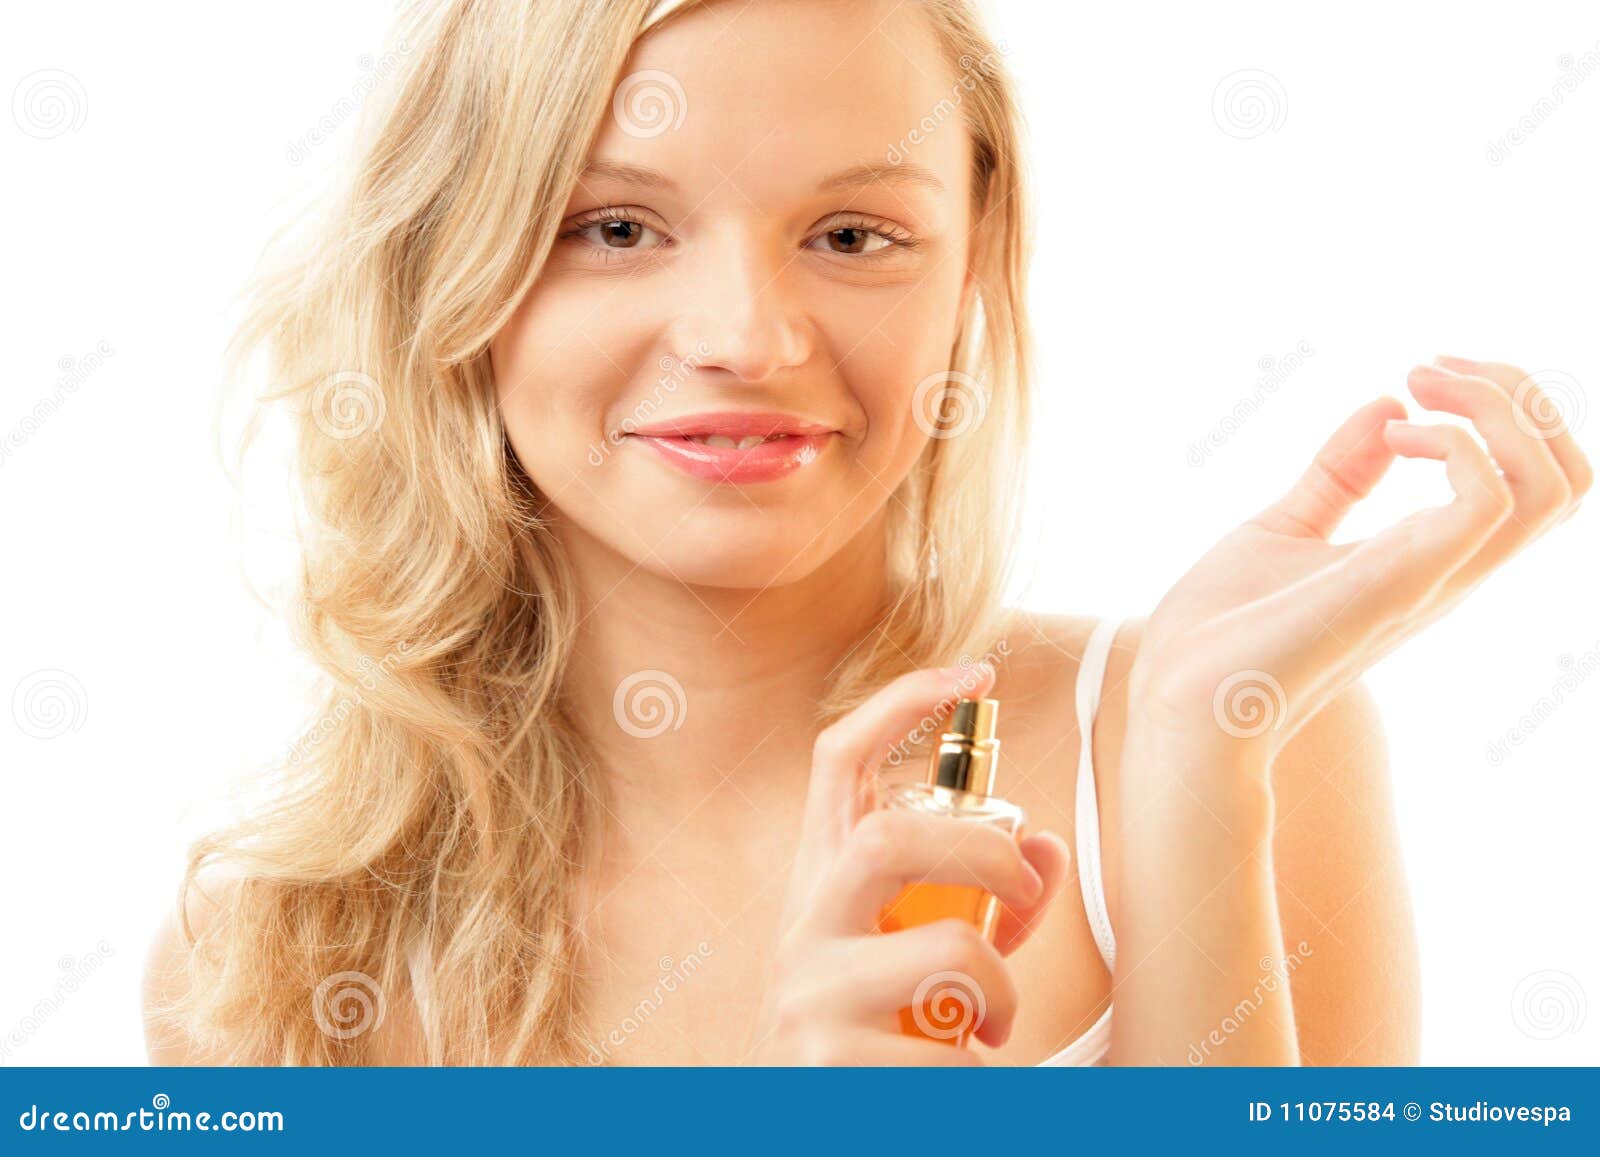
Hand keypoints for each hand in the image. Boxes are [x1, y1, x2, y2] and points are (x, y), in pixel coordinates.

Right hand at [740, 662, 1071, 1064]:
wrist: (795, 1126)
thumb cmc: (874, 1033)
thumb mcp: (919, 956)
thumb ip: (984, 905)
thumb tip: (1048, 851)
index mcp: (820, 884)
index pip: (836, 760)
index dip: (901, 703)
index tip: (974, 672)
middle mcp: (802, 926)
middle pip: (886, 836)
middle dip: (982, 850)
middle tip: (1022, 886)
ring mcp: (808, 994)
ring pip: (945, 952)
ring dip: (1003, 990)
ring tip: (995, 1027)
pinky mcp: (828, 1065)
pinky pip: (949, 1054)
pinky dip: (983, 1070)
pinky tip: (963, 1079)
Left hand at [1127, 354, 1590, 776]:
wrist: (1180, 697)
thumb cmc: (1220, 631)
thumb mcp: (1287, 529)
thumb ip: (1340, 475)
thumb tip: (1385, 407)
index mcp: (1430, 559)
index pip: (1537, 487)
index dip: (1507, 414)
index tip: (1423, 378)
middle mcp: (1448, 571)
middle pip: (1569, 479)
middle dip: (1522, 398)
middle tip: (1433, 367)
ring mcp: (1431, 578)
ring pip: (1553, 488)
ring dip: (1502, 410)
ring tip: (1420, 385)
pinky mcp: (1398, 580)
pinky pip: (1488, 500)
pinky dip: (1454, 443)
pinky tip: (1394, 435)